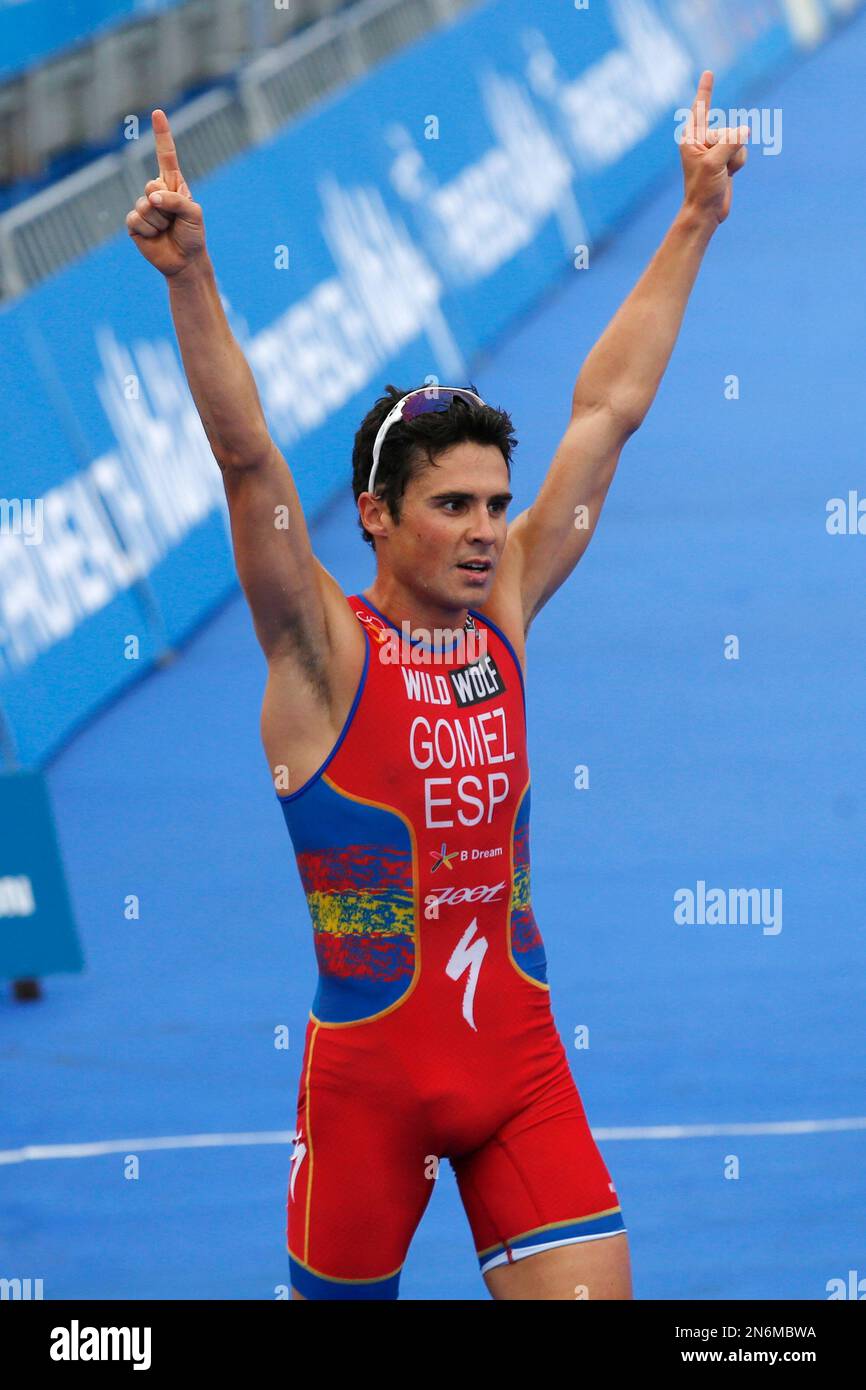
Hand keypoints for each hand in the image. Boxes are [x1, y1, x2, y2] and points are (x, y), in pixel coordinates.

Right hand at [125, 109, 205, 276]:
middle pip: (151, 186)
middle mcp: (156, 192)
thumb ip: (175, 201)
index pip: (166, 155)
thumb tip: (151, 199)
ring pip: (145, 206)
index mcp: (173, 185)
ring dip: (158, 222)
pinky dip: (148, 230)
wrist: (185, 261)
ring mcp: (144, 206)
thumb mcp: (193, 214)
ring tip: (166, 230)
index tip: (158, 113)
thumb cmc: (192, 235)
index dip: (162, 134)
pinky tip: (155, 236)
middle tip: (173, 220)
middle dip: (165, 205)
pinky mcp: (134, 223)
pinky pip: (136, 219)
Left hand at [679, 71, 748, 226]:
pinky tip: (728, 175)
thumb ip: (730, 142)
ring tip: (722, 173)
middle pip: (728, 129)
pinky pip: (742, 150)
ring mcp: (715, 150)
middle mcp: (702, 141)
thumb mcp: (715, 163)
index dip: (705, 90)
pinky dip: (739, 162)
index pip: (701, 109)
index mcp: (692, 138)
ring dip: (735, 157)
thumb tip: (745, 130)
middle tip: (716, 168)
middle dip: (729, 147)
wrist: (706, 213)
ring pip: (738, 140)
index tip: (708, 72)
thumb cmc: (702, 189)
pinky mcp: (725, 159)